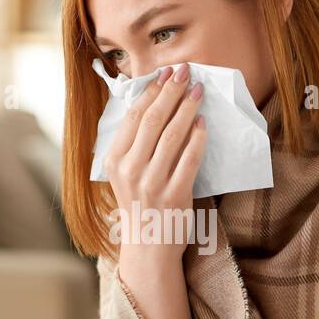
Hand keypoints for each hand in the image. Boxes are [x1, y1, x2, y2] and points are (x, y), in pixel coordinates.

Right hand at [104, 62, 207, 263]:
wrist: (148, 247)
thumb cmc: (140, 204)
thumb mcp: (125, 172)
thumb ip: (134, 143)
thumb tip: (154, 101)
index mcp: (115, 160)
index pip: (134, 116)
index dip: (152, 91)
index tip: (166, 73)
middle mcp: (130, 170)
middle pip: (153, 120)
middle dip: (171, 91)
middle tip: (186, 71)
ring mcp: (152, 184)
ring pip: (172, 136)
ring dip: (187, 108)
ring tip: (198, 91)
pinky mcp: (175, 195)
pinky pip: (190, 159)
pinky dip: (198, 137)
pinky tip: (204, 122)